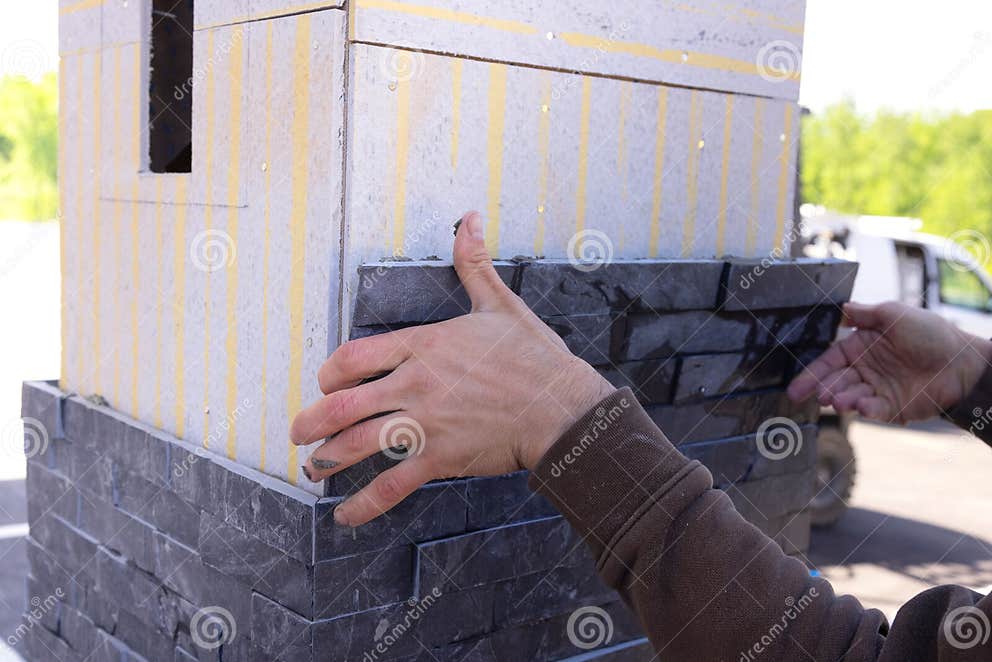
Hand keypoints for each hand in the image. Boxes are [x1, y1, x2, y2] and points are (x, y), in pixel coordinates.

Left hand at [289, 211, 614, 526]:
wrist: (561, 407)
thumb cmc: (532, 357)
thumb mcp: (499, 303)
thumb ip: (473, 263)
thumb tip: (468, 219)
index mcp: (423, 346)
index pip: (351, 358)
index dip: (328, 375)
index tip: (325, 385)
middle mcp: (414, 384)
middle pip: (340, 406)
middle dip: (309, 424)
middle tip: (298, 434)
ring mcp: (423, 423)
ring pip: (355, 445)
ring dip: (326, 461)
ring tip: (314, 470)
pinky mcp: (439, 457)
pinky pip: (390, 485)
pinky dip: (362, 505)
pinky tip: (345, 515)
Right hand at [787, 301, 991, 422]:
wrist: (963, 362)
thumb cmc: (931, 334)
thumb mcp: (894, 314)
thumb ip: (864, 314)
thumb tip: (839, 308)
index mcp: (860, 347)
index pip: (828, 361)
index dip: (811, 375)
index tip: (795, 389)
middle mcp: (864, 370)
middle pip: (835, 382)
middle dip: (825, 389)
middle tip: (820, 395)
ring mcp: (877, 389)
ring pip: (850, 397)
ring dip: (842, 400)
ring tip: (838, 401)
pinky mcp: (892, 407)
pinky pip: (873, 410)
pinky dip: (866, 410)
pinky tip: (862, 407)